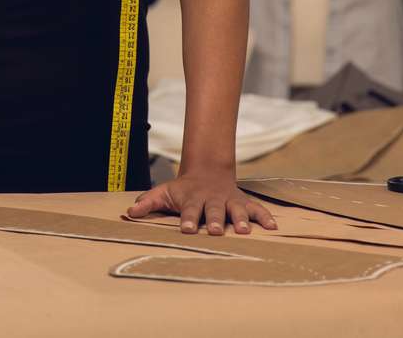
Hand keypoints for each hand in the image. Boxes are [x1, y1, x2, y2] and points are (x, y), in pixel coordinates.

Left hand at [128, 168, 275, 234]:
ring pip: (237, 209)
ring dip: (242, 219)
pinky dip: (265, 217)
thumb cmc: (183, 189)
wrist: (207, 170)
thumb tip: (129, 212)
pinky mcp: (243, 202)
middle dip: (216, 220)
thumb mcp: (164, 192)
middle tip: (216, 231)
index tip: (186, 229)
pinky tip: (274, 227)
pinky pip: (257, 209)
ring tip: (245, 231)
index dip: (188, 219)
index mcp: (193, 199)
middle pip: (214, 210)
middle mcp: (213, 200)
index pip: (189, 210)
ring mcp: (230, 201)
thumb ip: (148, 202)